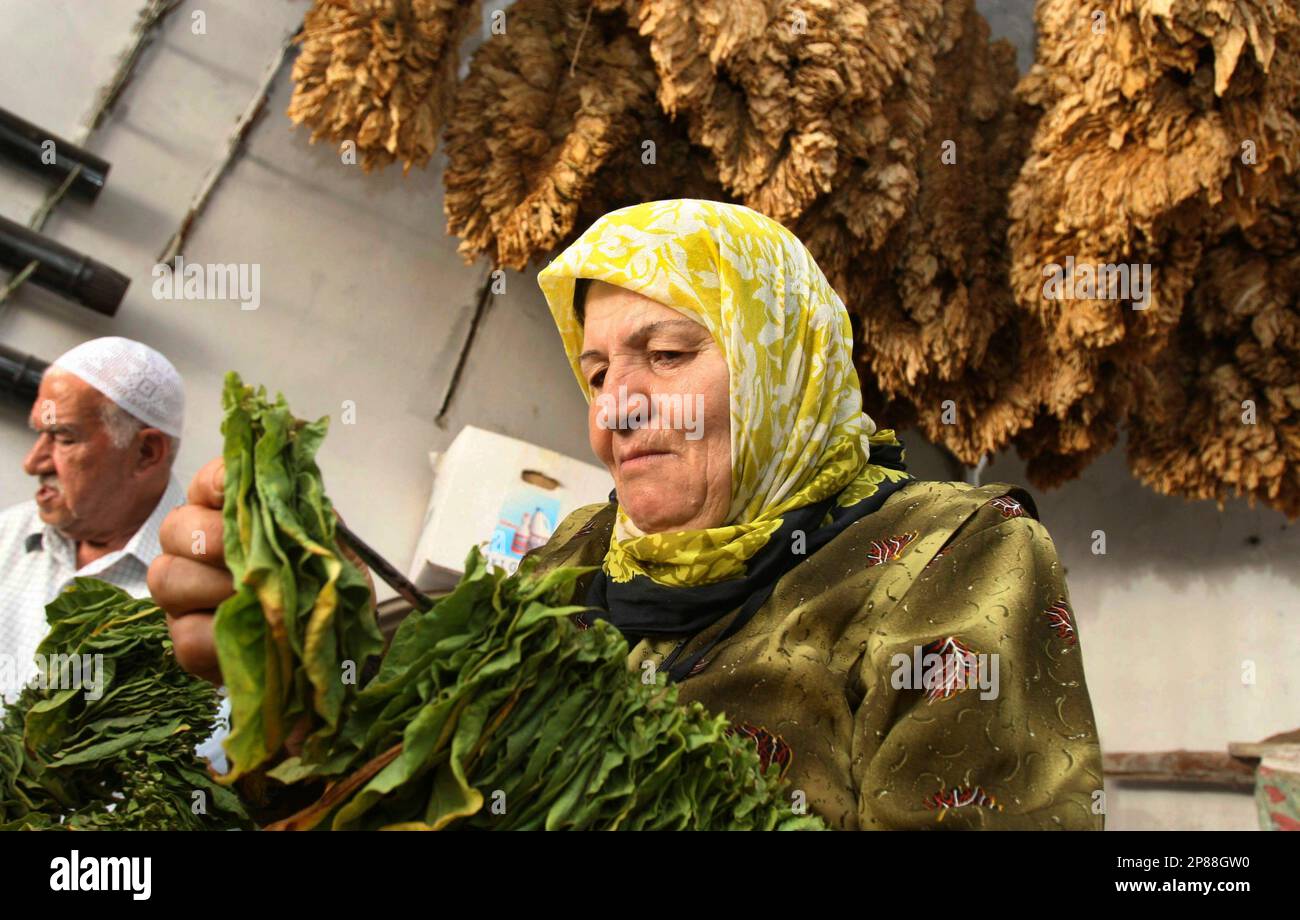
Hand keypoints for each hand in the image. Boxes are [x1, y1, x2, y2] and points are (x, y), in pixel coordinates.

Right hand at [148, 457, 378, 686]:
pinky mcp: (186, 640)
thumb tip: (290, 496)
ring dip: (215, 588)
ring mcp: (183, 595)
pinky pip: (185, 634)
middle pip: (175, 528)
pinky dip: (219, 635)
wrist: (338, 640)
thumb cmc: (326, 582)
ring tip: (260, 600)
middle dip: (214, 540)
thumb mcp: (329, 545)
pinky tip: (251, 634)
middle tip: (256, 560)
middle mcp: (193, 547)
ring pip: (167, 579)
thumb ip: (307, 518)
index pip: (208, 482)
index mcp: (228, 512)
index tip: (240, 495)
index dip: (219, 484)